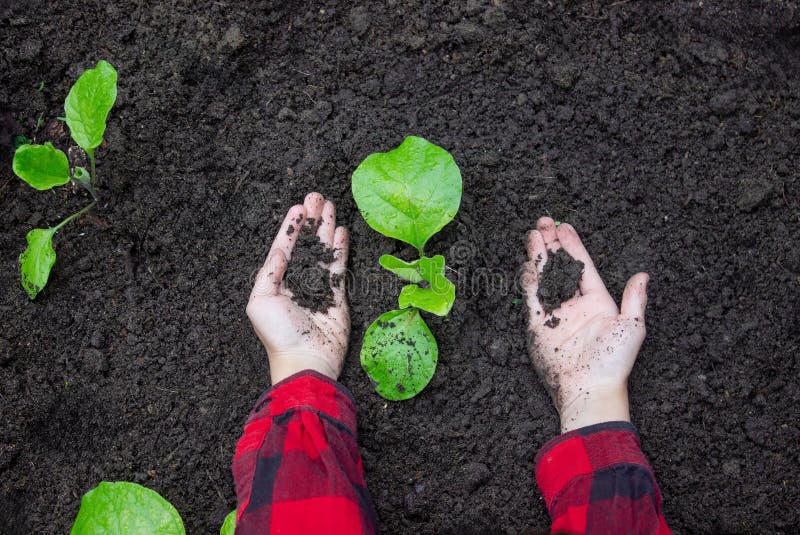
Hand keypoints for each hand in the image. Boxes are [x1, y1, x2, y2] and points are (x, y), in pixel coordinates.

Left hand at [246, 192, 349, 384]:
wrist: (307, 361)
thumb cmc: (279, 334)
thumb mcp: (260, 302)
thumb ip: (269, 273)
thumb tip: (281, 250)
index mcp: (276, 282)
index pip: (284, 247)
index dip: (291, 227)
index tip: (299, 207)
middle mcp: (297, 281)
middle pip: (306, 244)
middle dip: (311, 220)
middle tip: (317, 195)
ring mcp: (318, 287)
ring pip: (323, 251)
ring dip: (326, 228)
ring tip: (330, 205)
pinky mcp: (337, 296)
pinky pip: (339, 267)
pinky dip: (340, 249)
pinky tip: (341, 231)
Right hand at [522, 217, 648, 432]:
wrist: (589, 389)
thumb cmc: (614, 361)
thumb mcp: (632, 326)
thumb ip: (634, 299)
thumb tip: (643, 275)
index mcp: (598, 302)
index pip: (583, 267)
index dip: (573, 246)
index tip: (564, 227)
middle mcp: (575, 305)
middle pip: (560, 267)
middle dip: (552, 244)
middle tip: (543, 222)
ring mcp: (555, 314)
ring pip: (544, 277)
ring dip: (539, 256)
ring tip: (532, 234)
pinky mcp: (538, 325)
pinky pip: (532, 297)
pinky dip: (529, 278)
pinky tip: (528, 261)